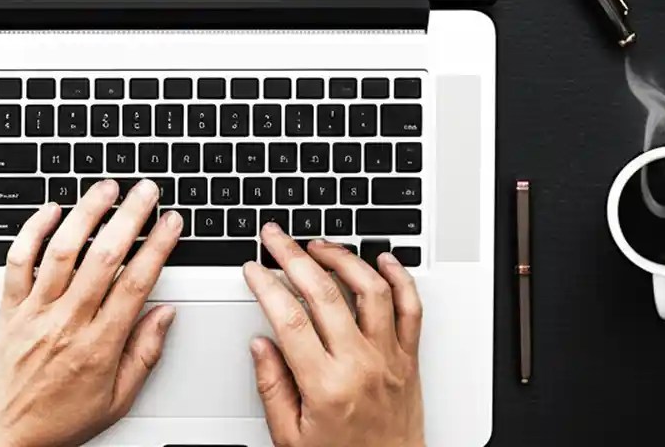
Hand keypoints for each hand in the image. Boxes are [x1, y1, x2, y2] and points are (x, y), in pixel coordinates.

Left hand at [0, 179, 182, 446]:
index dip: (158, 246)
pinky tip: (51, 209)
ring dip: (87, 213)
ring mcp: (35, 311)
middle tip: (146, 191)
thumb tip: (165, 314)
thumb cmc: (54, 421)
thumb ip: (144, 355)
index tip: (171, 223)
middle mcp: (67, 323)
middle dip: (129, 216)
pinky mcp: (9, 307)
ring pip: (63, 250)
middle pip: (104, 257)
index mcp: (99, 346)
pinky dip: (33, 230)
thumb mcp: (116, 401)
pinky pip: (19, 260)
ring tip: (106, 188)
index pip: (136, 283)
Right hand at [244, 225, 424, 446]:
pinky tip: (382, 259)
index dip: (267, 285)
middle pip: (324, 293)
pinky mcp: (410, 358)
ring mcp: (388, 358)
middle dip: (293, 256)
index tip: (253, 268)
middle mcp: (360, 365)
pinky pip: (411, 308)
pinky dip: (399, 277)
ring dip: (342, 258)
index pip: (289, 319)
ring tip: (318, 245)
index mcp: (325, 386)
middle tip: (275, 237)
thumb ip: (272, 387)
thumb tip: (259, 344)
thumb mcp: (290, 436)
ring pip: (370, 291)